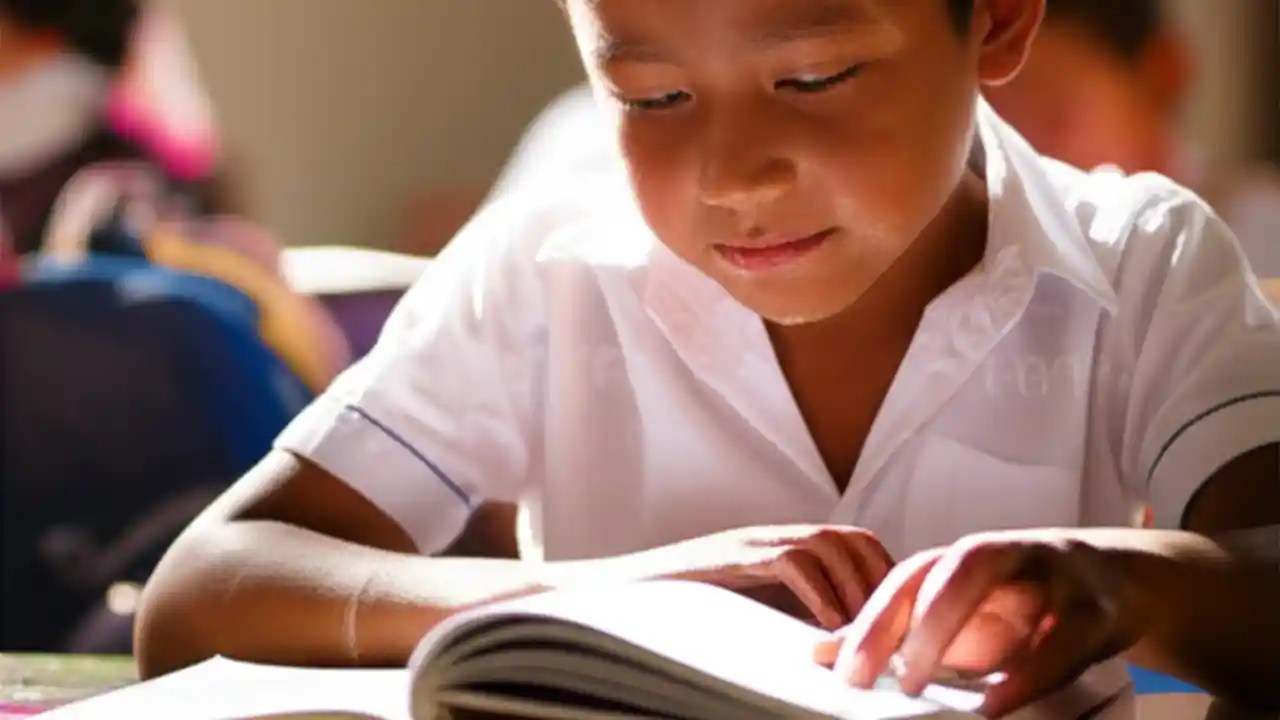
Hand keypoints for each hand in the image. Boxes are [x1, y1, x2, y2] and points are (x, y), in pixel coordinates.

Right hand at [652, 525, 892, 629]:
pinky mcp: (731, 556)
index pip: (855, 546)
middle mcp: (771, 537)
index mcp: (780, 548)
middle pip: (851, 540)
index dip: (884, 580)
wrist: (615, 599)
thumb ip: (791, 621)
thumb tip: (840, 653)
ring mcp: (750, 542)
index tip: (902, 622)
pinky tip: (828, 629)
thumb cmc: (678, 618)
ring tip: (865, 634)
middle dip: (880, 583)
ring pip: (828, 545)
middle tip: (894, 631)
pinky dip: (818, 594)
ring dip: (855, 590)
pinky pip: (791, 562)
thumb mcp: (751, 617)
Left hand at [815, 531, 1146, 717]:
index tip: (838, 669)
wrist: (1120, 581)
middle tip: (869, 676)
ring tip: (918, 685)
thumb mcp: (961, 618)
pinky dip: (1025, 672)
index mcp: (959, 561)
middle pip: (942, 573)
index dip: (870, 622)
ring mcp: (1046, 571)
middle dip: (901, 623)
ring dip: (950, 630)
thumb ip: (898, 635)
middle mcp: (998, 555)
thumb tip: (824, 655)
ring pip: (993, 584)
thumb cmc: (1026, 603)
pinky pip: (1057, 637)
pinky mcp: (1093, 604)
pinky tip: (995, 704)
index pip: (904, 583)